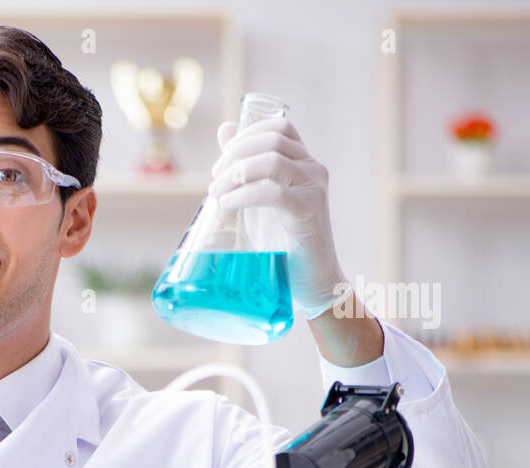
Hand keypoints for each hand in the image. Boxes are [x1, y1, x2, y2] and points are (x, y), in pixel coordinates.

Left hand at [207, 118, 345, 320]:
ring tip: (217, 194)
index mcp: (304, 162)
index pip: (279, 126)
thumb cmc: (283, 241)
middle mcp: (314, 169)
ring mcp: (314, 188)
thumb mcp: (259, 196)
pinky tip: (227, 205)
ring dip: (235, 174)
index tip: (221, 162)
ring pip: (272, 161)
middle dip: (235, 156)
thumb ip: (245, 164)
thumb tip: (225, 129)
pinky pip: (273, 192)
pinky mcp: (309, 211)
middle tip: (215, 181)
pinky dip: (244, 196)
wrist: (312, 280)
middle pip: (272, 140)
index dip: (245, 136)